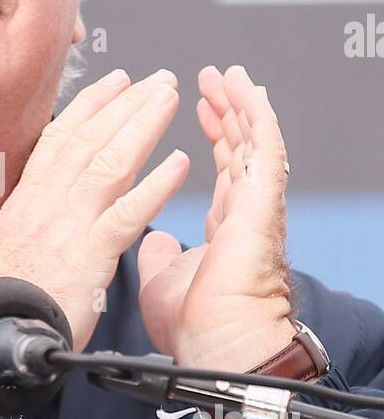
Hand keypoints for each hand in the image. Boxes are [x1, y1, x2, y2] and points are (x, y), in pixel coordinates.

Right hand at [0, 67, 189, 351]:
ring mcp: (67, 225)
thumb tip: (56, 189)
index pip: (61, 137)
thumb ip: (37, 210)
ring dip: (142, 126)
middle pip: (89, 139)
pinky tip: (179, 165)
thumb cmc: (8, 297)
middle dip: (126, 103)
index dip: (91, 104)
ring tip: (169, 100)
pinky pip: (126, 213)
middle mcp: (46, 202)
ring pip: (108, 163)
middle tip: (158, 79)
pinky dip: (155, 186)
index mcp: (28, 197)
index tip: (117, 81)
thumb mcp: (13, 240)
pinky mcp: (88, 254)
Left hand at [137, 64, 294, 372]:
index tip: (194, 109)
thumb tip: (153, 242)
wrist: (217, 344)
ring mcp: (256, 205)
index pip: (221, 169)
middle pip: (239, 148)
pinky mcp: (261, 202)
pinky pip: (264, 149)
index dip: (210, 137)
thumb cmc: (198, 326)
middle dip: (225, 110)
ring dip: (240, 105)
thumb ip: (159, 256)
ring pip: (253, 141)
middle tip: (210, 78)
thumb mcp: (163, 281)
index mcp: (225, 228)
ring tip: (227, 75)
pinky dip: (257, 117)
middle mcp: (243, 212)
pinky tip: (247, 91)